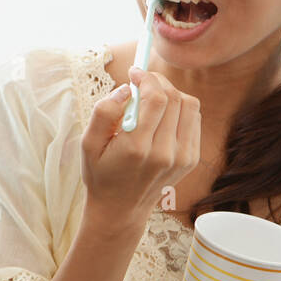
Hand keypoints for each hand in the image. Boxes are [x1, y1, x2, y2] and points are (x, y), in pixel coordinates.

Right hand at [81, 66, 200, 228]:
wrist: (121, 208)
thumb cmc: (101, 173)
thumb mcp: (88, 143)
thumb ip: (103, 112)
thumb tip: (127, 89)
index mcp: (137, 147)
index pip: (156, 99)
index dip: (147, 78)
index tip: (135, 72)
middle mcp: (164, 153)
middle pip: (174, 98)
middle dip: (158, 82)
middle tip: (142, 82)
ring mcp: (182, 157)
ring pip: (189, 106)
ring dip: (171, 94)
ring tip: (152, 99)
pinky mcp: (191, 159)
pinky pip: (193, 120)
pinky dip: (179, 109)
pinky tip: (162, 117)